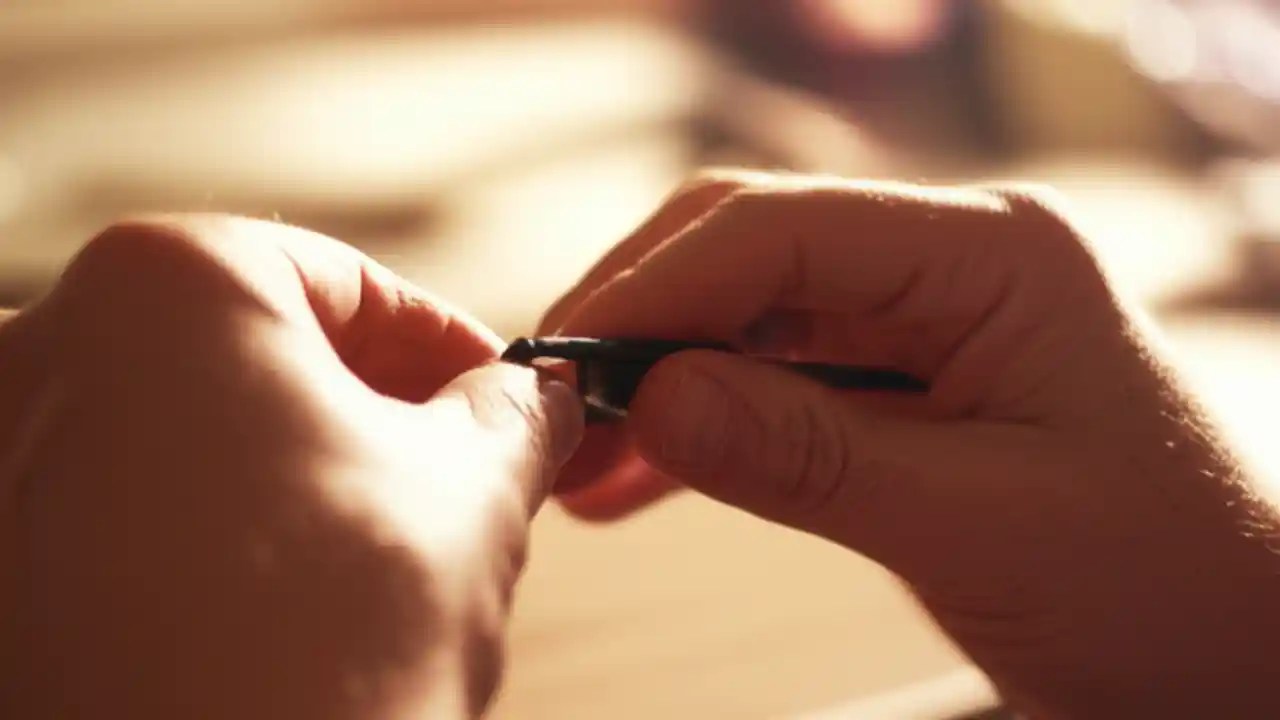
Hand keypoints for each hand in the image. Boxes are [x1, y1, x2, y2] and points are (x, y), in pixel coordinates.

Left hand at [0, 216, 581, 719]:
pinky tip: (271, 598)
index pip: (343, 280)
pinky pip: (108, 516)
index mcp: (163, 284)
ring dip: (281, 469)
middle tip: (451, 469)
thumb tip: (540, 397)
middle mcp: (35, 352)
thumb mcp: (473, 495)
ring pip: (177, 433)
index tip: (494, 396)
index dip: (443, 342)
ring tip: (369, 545)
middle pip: (248, 349)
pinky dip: (193, 533)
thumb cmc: (330, 657)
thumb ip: (515, 413)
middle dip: (363, 407)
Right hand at [541, 171, 1279, 717]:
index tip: (568, 365)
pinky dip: (704, 423)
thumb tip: (653, 400)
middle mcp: (951, 259)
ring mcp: (925, 315)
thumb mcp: (980, 525)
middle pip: (749, 250)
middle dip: (643, 322)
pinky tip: (636, 479)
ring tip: (578, 457)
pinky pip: (777, 377)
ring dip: (660, 378)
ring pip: (748, 313)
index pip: (780, 231)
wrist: (1240, 652)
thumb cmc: (1162, 587)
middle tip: (555, 409)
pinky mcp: (906, 377)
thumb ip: (809, 457)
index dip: (657, 289)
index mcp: (992, 253)